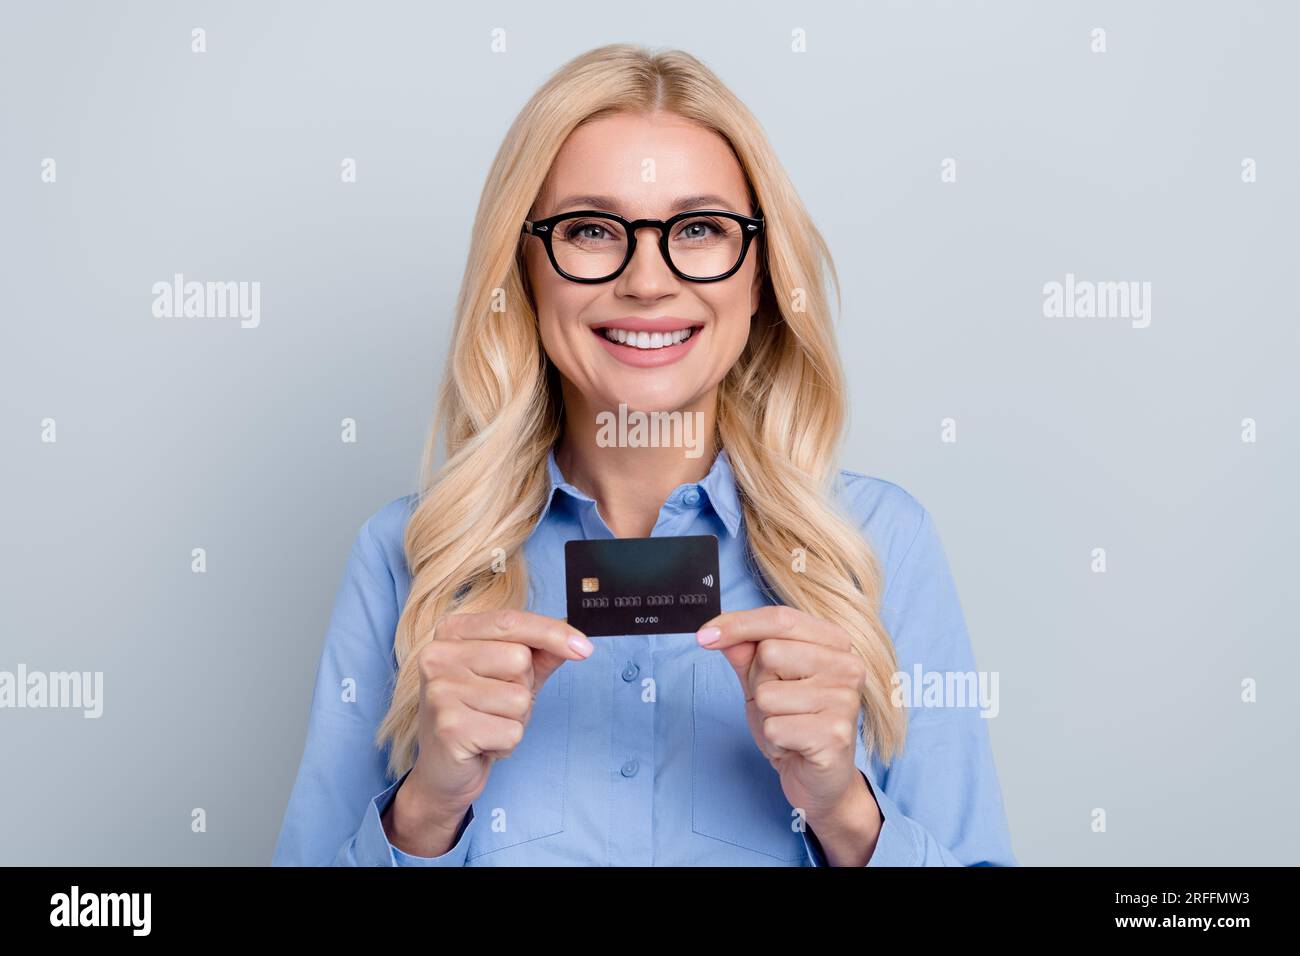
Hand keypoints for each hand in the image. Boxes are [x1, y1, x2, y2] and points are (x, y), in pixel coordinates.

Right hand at [385, 609, 592, 856]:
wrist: (443, 769)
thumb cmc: (479, 713)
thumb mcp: (511, 675)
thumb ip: (541, 653)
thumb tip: (577, 641)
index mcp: (451, 632)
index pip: (510, 621)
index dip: (552, 633)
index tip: (585, 648)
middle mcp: (438, 656)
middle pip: (519, 659)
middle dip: (524, 687)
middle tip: (497, 704)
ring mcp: (440, 691)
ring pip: (518, 698)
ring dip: (516, 719)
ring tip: (489, 724)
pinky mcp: (449, 727)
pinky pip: (511, 731)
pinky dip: (507, 743)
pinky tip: (483, 744)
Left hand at [696, 605, 881, 864]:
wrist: (821, 779)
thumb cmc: (795, 722)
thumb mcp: (763, 681)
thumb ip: (744, 653)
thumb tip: (717, 632)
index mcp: (834, 642)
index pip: (780, 618)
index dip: (738, 624)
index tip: (704, 635)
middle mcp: (848, 665)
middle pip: (770, 652)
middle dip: (758, 682)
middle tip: (779, 704)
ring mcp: (845, 700)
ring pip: (767, 694)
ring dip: (766, 716)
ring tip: (789, 725)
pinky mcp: (835, 735)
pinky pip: (774, 727)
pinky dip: (773, 740)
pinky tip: (794, 746)